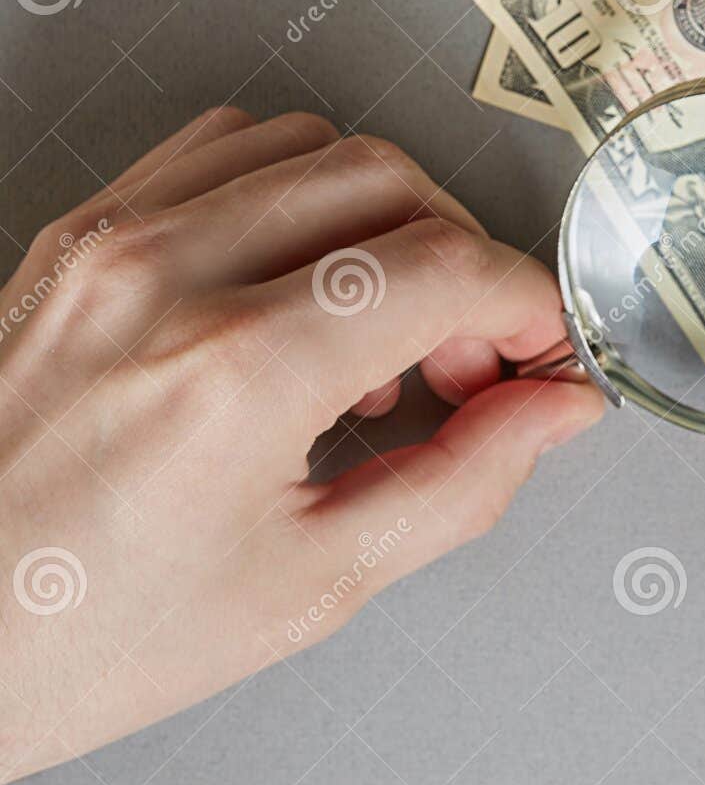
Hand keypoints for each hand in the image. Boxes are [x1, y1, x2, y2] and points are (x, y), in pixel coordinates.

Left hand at [0, 108, 603, 784]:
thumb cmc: (90, 637)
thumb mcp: (313, 585)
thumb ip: (460, 482)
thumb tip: (550, 412)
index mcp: (234, 372)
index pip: (444, 267)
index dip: (527, 307)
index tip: (541, 358)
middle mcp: (165, 274)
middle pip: (388, 181)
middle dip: (466, 262)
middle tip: (468, 363)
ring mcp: (107, 241)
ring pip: (308, 147)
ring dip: (386, 223)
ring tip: (381, 335)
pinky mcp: (74, 238)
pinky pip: (219, 153)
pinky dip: (297, 198)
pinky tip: (303, 291)